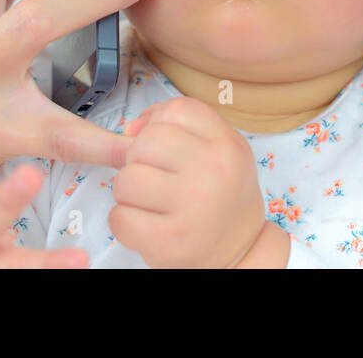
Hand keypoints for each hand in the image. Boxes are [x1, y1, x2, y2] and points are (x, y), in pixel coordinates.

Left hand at [109, 97, 266, 267]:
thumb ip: (179, 126)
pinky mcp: (168, 243)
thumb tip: (130, 128)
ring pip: (126, 180)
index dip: (160, 124)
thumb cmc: (223, 195)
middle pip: (145, 142)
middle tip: (156, 177)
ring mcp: (191, 210)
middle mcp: (213, 173)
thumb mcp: (219, 149)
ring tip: (150, 201)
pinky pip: (119, 217)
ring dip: (128, 191)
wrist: (243, 252)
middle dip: (139, 158)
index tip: (167, 148)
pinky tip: (147, 223)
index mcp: (227, 146)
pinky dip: (124, 221)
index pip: (175, 110)